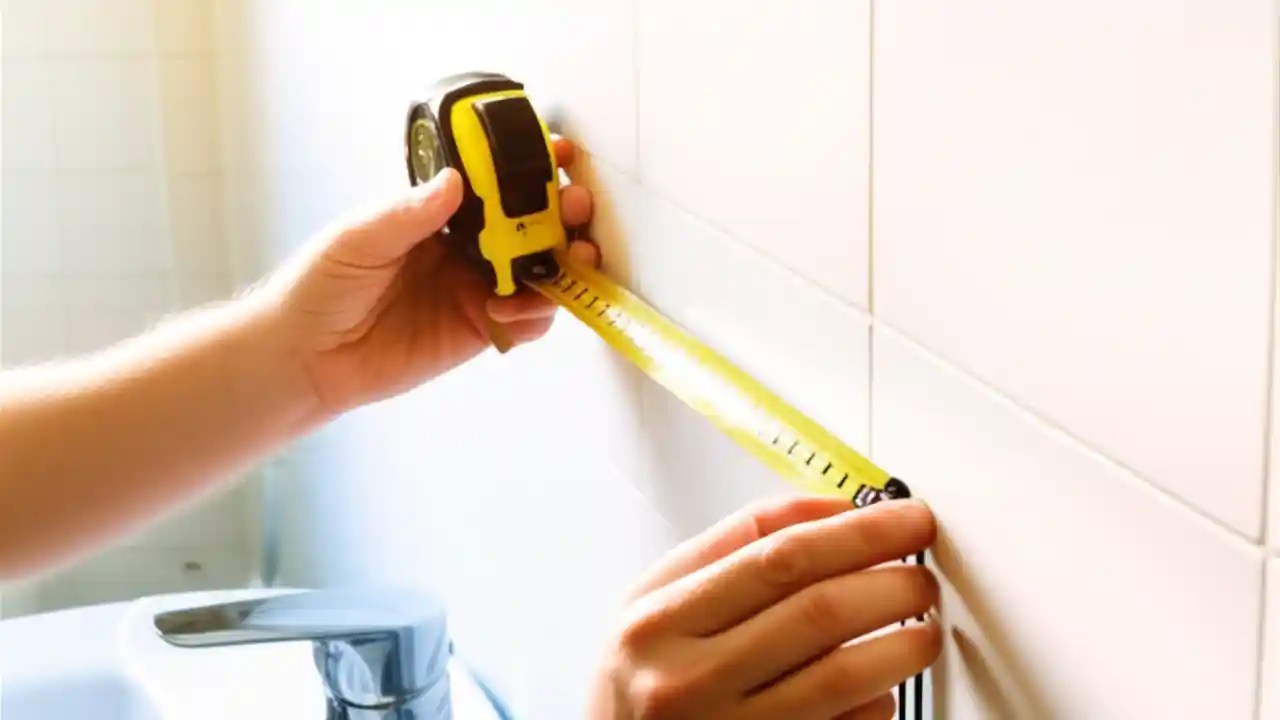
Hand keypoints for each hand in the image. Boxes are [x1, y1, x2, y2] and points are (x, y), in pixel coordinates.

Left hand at [262, 138, 599, 414]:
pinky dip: (536, 313)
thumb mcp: (358, 238)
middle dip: (560, 214)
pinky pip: (525, 320)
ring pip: (537, 272)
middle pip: (528, 226)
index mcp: (437, 214)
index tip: (556, 154)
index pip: (493, 185)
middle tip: (575, 206)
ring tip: (571, 257)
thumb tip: (456, 181)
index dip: (527, 169)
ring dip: (562, 263)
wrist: (304, 357)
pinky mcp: (479, 331)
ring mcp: (475, 289)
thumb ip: (408, 213)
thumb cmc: (320, 286)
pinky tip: (519, 307)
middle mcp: (464, 248)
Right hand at [590, 498, 940, 719]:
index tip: (905, 520)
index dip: (858, 531)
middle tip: (921, 573)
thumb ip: (732, 546)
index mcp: (659, 621)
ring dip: (905, 643)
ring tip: (923, 627)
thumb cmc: (643, 679)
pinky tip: (880, 684)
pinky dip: (880, 701)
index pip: (778, 556)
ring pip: (844, 675)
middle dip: (892, 582)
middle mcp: (685, 681)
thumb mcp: (656, 602)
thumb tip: (836, 509)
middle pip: (819, 610)